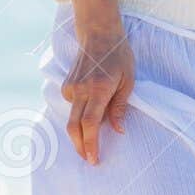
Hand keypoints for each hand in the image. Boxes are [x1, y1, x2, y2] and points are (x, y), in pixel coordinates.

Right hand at [62, 22, 134, 164]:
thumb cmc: (119, 56)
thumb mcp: (128, 80)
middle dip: (80, 146)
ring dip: (80, 132)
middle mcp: (81, 90)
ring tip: (92, 140)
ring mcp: (71, 87)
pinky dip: (80, 114)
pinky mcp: (66, 86)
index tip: (93, 159)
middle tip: (89, 159)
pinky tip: (91, 108)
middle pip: (74, 127)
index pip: (90, 124)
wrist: (99, 34)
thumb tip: (118, 130)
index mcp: (99, 89)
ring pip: (72, 118)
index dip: (90, 144)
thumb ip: (120, 106)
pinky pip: (72, 107)